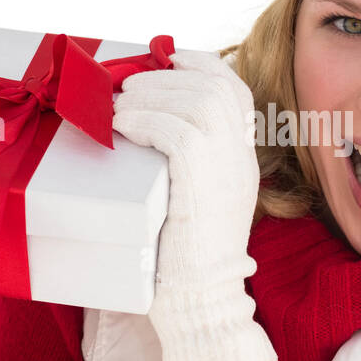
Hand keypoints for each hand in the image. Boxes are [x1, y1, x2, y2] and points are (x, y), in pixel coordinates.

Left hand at [112, 49, 276, 360]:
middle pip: (211, 87)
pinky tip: (121, 127)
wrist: (201, 300)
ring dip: (148, 96)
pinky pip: (175, 128)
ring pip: (192, 101)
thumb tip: (141, 120)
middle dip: (163, 79)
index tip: (167, 61)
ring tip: (117, 109)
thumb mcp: (192, 198)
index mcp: (242, 158)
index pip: (233, 89)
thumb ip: (182, 161)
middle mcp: (241, 157)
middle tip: (127, 89)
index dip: (199, 65)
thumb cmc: (183, 258)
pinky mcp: (203, 179)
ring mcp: (228, 167)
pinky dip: (143, 119)